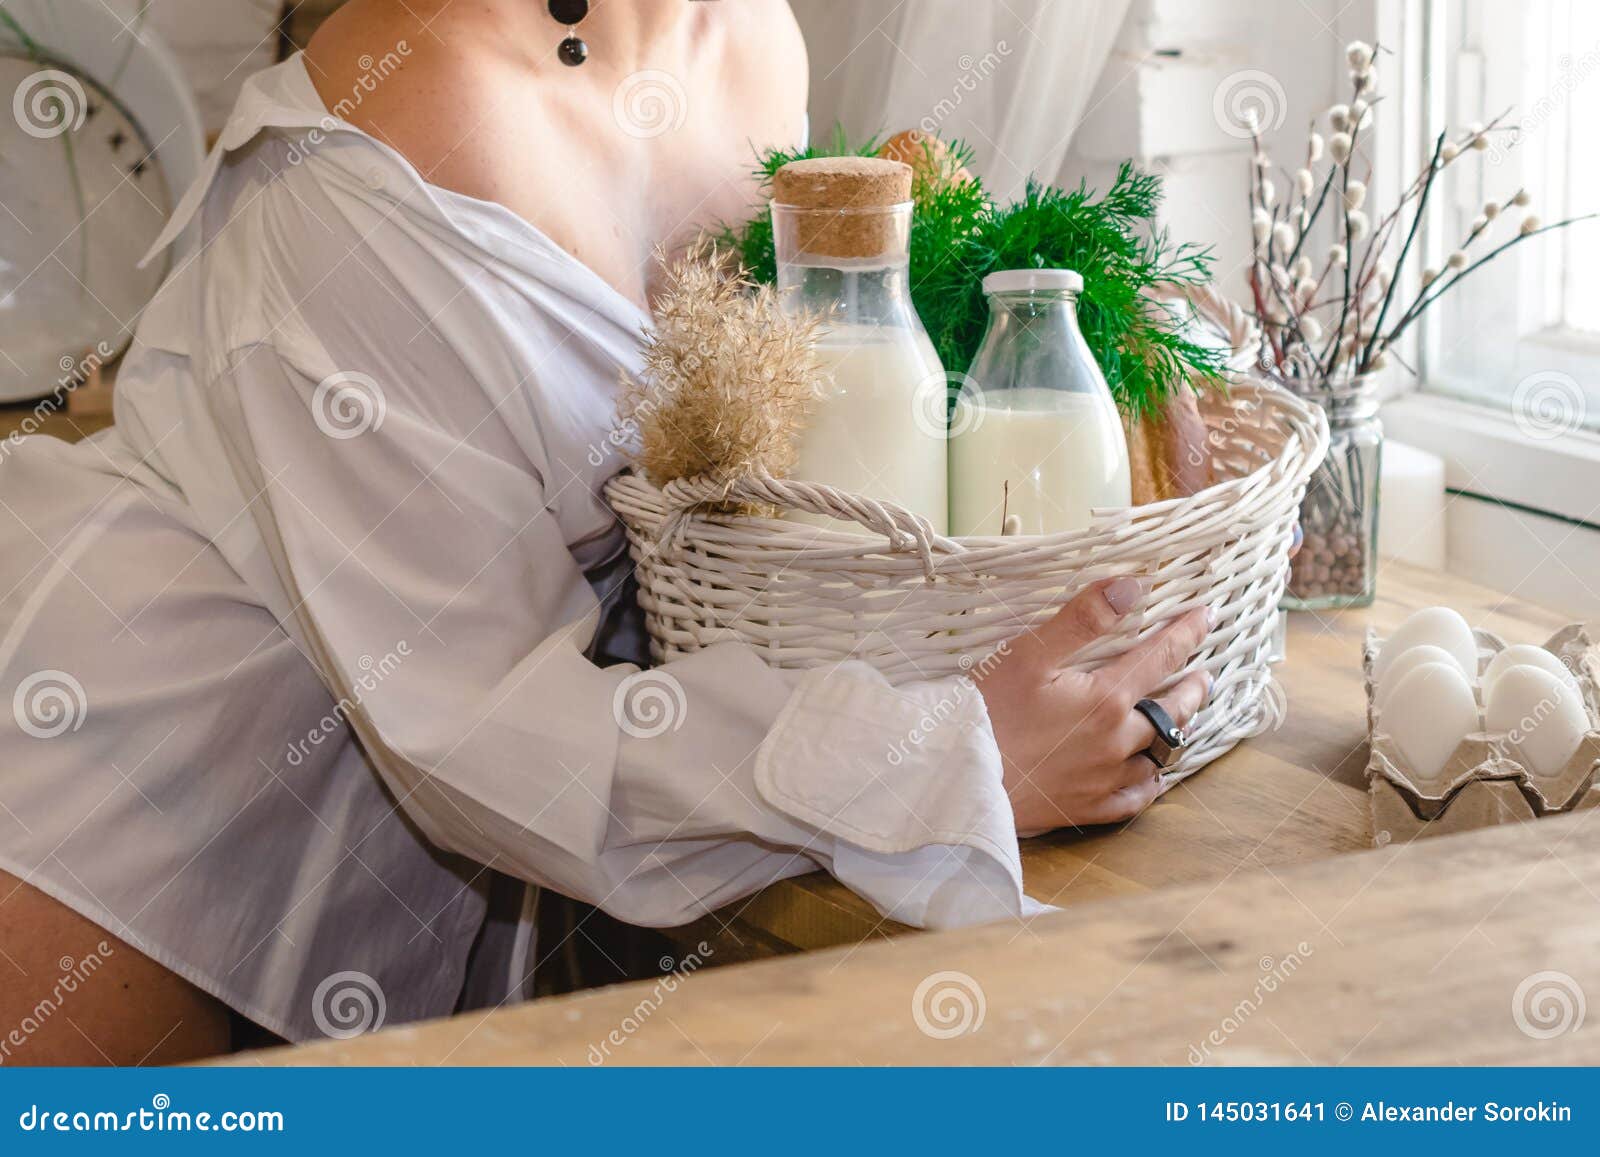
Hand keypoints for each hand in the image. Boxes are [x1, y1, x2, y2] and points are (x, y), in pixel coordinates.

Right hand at [975, 577, 1212, 832]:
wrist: (955, 777)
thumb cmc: (985, 711)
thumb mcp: (1028, 653)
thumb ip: (1082, 620)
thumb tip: (1131, 587)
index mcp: (1106, 699)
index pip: (1160, 658)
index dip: (1185, 634)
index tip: (1205, 617)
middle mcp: (1116, 742)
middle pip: (1172, 712)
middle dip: (1192, 689)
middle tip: (1204, 677)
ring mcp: (1103, 780)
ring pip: (1158, 757)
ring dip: (1173, 736)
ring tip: (1180, 723)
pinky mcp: (1084, 809)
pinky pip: (1134, 800)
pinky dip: (1149, 785)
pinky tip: (1151, 778)